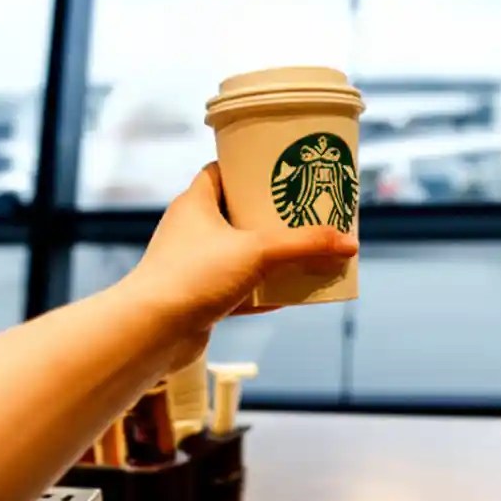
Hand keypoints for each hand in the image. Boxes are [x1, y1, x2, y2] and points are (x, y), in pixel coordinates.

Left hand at [123, 163, 356, 350]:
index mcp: (196, 203)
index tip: (282, 169)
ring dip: (270, 257)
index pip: (222, 172)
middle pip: (237, 214)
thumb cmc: (193, 277)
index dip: (251, 168)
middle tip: (305, 213)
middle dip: (271, 216)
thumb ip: (304, 245)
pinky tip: (290, 296)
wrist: (152, 332)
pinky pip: (238, 289)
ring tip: (306, 253)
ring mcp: (194, 265)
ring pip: (240, 254)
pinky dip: (262, 292)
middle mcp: (191, 230)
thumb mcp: (258, 252)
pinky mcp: (198, 298)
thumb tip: (349, 244)